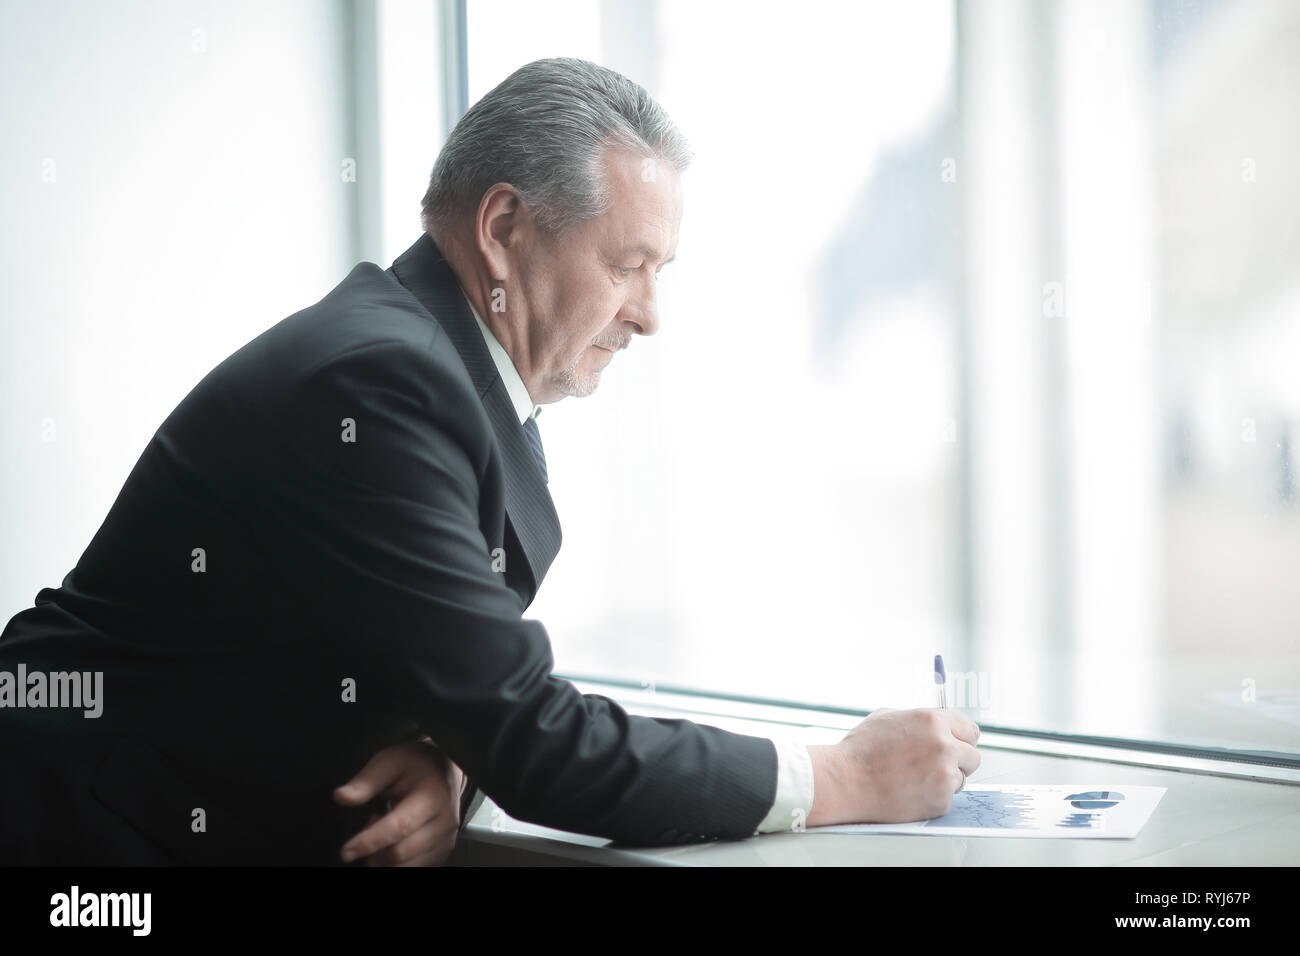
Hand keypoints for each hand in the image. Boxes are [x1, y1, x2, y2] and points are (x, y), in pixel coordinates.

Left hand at [333, 738, 466, 865]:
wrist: (444, 770)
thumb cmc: (415, 765)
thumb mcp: (389, 762)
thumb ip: (366, 781)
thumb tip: (341, 797)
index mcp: (432, 797)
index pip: (399, 827)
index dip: (369, 841)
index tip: (346, 851)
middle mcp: (444, 822)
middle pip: (401, 854)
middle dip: (374, 851)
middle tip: (371, 823)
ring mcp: (446, 840)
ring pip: (407, 867)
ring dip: (384, 859)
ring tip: (383, 832)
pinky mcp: (443, 852)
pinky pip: (415, 869)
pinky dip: (396, 863)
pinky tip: (394, 842)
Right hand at [805, 707, 980, 826]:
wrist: (845, 781)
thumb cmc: (861, 749)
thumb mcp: (888, 718)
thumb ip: (919, 720)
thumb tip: (935, 724)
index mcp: (933, 721)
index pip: (970, 730)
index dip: (960, 739)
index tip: (954, 745)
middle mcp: (944, 745)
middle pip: (973, 756)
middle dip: (958, 761)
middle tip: (935, 765)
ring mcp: (945, 774)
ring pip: (962, 779)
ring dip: (945, 780)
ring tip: (915, 779)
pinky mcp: (941, 800)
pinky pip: (948, 798)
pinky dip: (933, 797)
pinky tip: (911, 791)